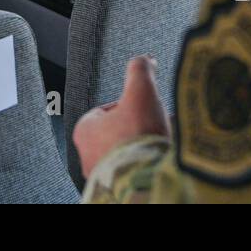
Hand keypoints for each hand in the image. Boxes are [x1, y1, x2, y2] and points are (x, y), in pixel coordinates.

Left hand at [72, 56, 170, 179]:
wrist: (146, 182)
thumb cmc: (137, 136)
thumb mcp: (141, 92)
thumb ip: (140, 70)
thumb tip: (145, 58)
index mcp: (84, 130)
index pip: (107, 110)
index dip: (129, 105)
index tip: (145, 107)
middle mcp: (87, 156)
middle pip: (119, 133)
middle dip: (141, 127)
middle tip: (159, 125)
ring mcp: (102, 177)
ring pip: (128, 154)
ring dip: (145, 147)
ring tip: (166, 143)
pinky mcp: (118, 191)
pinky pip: (134, 172)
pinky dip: (147, 165)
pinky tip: (163, 161)